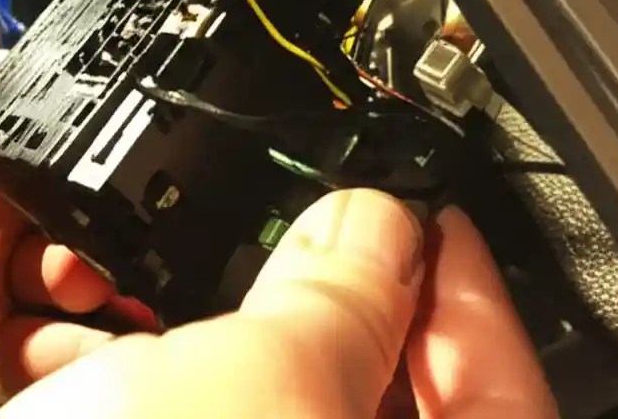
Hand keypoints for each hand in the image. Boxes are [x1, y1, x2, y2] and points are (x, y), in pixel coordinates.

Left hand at [0, 9, 116, 417]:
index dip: (1, 82)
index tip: (28, 109)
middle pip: (39, 156)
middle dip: (78, 170)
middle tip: (87, 193)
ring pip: (58, 246)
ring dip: (86, 258)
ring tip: (78, 282)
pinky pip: (44, 342)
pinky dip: (79, 345)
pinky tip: (84, 347)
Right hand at [0, 189, 557, 417]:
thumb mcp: (257, 397)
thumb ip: (343, 301)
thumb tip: (380, 228)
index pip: (511, 411)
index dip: (480, 302)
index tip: (429, 219)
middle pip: (382, 411)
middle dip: (348, 312)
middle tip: (319, 224)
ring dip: (238, 345)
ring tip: (202, 270)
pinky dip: (169, 390)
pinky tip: (106, 348)